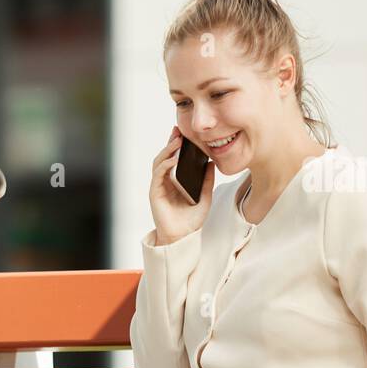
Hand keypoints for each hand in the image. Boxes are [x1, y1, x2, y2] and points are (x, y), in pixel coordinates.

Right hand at [149, 125, 214, 243]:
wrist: (183, 237)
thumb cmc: (191, 220)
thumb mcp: (205, 196)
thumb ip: (207, 180)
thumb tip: (211, 162)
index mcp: (176, 181)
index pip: (175, 158)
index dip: (179, 145)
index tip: (185, 133)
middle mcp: (166, 181)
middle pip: (165, 156)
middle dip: (171, 142)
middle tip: (178, 130)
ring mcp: (159, 186)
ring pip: (159, 162)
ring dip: (167, 150)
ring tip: (177, 140)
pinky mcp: (155, 192)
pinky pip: (158, 174)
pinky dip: (165, 164)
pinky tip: (173, 158)